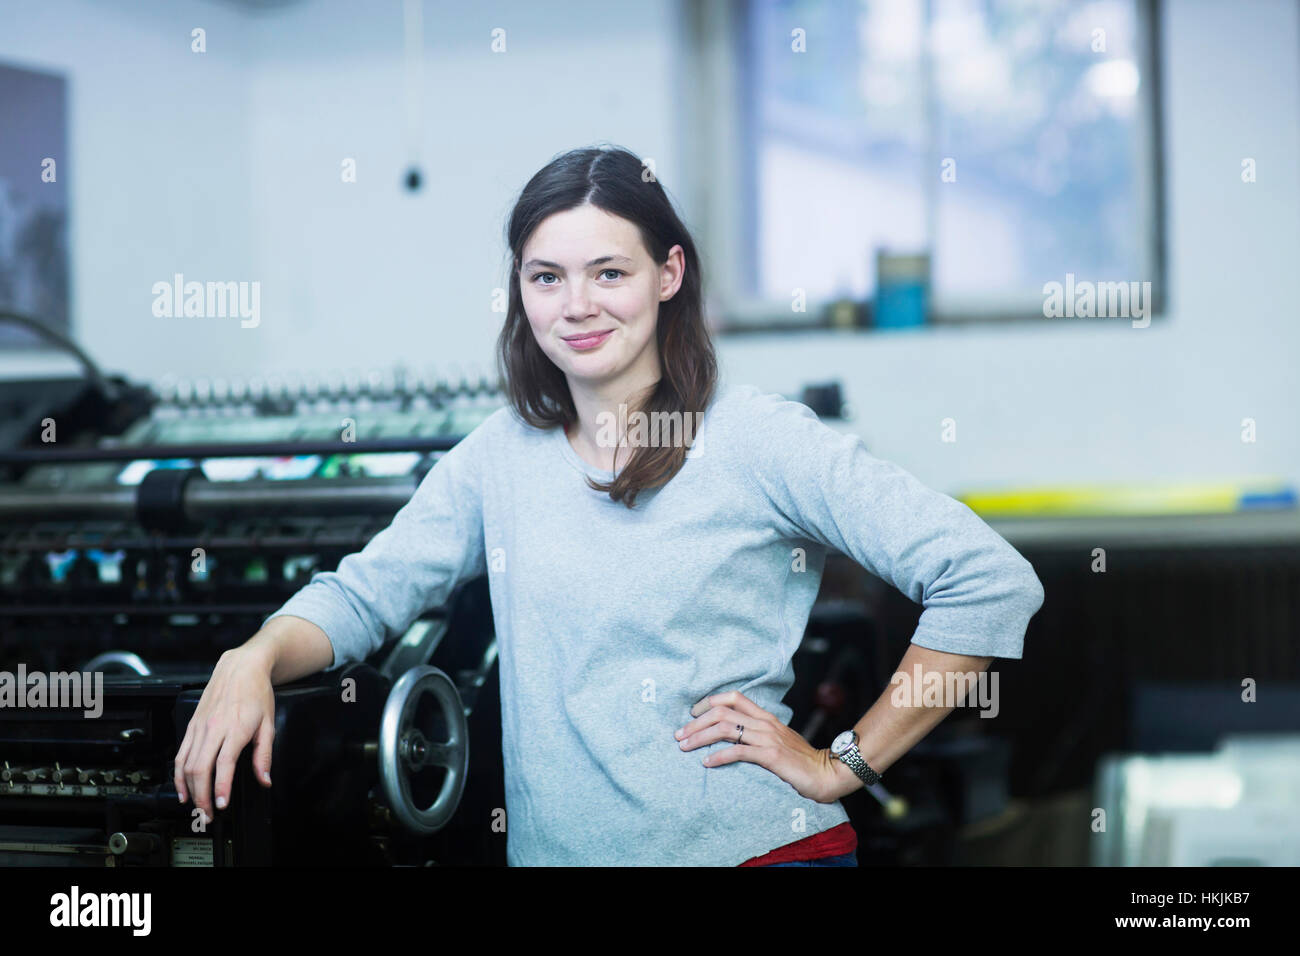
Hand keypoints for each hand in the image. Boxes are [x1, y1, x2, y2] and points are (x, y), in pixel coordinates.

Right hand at [173, 645, 276, 822]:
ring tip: (195, 806)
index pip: (224, 765)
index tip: (222, 804)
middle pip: (200, 769)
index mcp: (236, 729)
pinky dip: (178, 774)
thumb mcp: (268, 724)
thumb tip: (264, 779)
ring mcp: (200, 726)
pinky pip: (180, 753)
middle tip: (208, 814)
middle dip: (202, 796)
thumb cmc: (256, 692)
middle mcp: (214, 728)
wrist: (241, 667)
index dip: (221, 788)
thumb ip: (264, 755)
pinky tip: (183, 787)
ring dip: (189, 789)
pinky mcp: (192, 725)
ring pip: (186, 763)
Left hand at [674, 690, 862, 803]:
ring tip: (685, 747)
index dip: (708, 702)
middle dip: (695, 722)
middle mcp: (764, 723)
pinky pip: (738, 751)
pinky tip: (706, 763)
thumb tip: (731, 735)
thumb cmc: (800, 760)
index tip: (692, 714)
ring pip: (725, 729)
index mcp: (765, 717)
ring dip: (700, 737)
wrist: (826, 773)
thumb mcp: (777, 740)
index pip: (733, 697)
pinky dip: (718, 756)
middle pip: (722, 711)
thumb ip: (757, 734)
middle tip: (679, 734)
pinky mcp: (770, 756)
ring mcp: (767, 738)